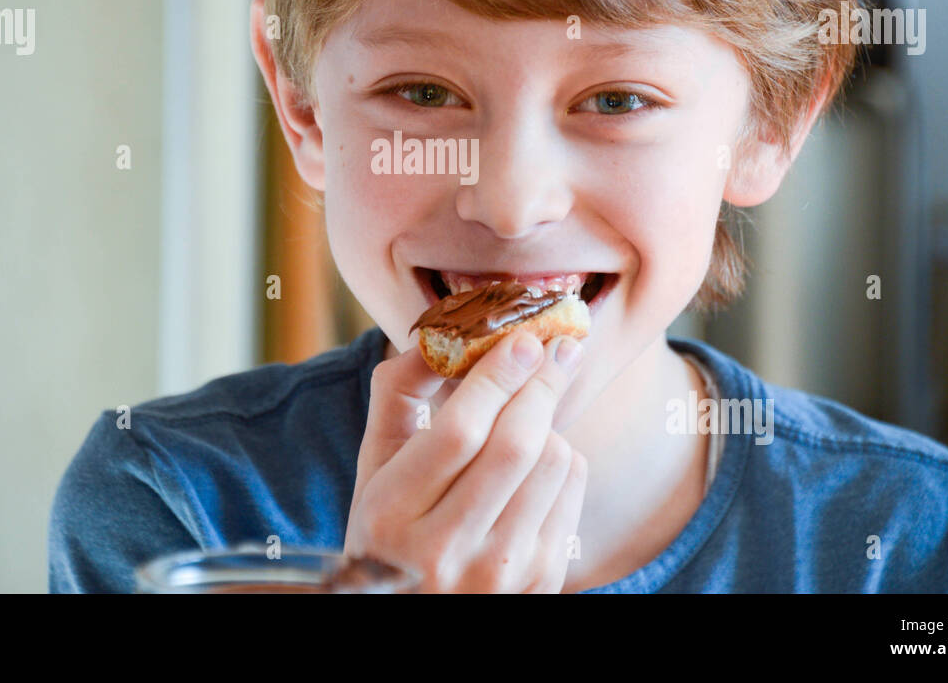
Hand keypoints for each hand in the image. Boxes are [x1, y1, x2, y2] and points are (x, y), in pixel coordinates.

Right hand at [345, 329, 587, 592]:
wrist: (418, 612)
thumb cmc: (394, 528)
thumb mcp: (375, 468)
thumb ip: (395, 396)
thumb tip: (437, 336)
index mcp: (391, 514)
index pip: (459, 431)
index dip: (497, 377)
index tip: (522, 341)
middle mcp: (443, 551)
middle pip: (514, 445)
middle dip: (541, 385)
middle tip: (556, 349)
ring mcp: (498, 571)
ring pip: (552, 463)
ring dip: (550, 424)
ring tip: (528, 418)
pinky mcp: (541, 581)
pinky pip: (573, 490)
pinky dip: (563, 459)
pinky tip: (538, 460)